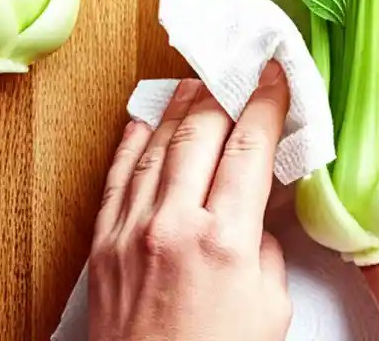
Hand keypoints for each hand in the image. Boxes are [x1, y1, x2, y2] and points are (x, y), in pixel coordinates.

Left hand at [88, 65, 292, 340]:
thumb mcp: (269, 309)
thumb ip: (263, 247)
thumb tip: (254, 210)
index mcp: (225, 241)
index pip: (249, 147)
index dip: (265, 102)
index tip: (275, 76)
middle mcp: (173, 226)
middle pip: (201, 132)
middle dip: (224, 92)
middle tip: (240, 70)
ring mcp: (131, 231)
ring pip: (157, 145)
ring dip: (180, 107)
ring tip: (198, 83)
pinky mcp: (103, 245)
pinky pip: (117, 176)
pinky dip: (132, 141)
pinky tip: (146, 119)